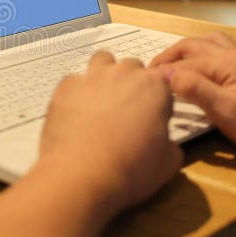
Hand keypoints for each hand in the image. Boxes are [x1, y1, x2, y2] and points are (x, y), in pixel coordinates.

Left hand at [40, 52, 182, 211]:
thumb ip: (170, 143)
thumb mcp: (167, 163)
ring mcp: (92, 76)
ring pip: (102, 61)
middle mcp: (123, 73)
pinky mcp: (65, 86)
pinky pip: (74, 81)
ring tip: (100, 101)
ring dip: (104, 75)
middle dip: (130, 84)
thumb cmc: (129, 170)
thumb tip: (164, 142)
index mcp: (155, 87)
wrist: (81, 175)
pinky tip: (75, 112)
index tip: (151, 117)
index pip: (161, 81)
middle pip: (131, 68)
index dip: (157, 100)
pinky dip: (77, 92)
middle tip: (124, 112)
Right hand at [150, 32, 235, 165]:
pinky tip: (202, 68)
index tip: (139, 84)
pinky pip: (221, 52)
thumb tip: (165, 74)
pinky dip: (203, 54)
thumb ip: (196, 90)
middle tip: (149, 72)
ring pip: (209, 44)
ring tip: (171, 64)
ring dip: (187, 50)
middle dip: (168, 56)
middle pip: (193, 46)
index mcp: (226, 64)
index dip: (159, 74)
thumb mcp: (228, 113)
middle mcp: (235, 56)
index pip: (182, 64)